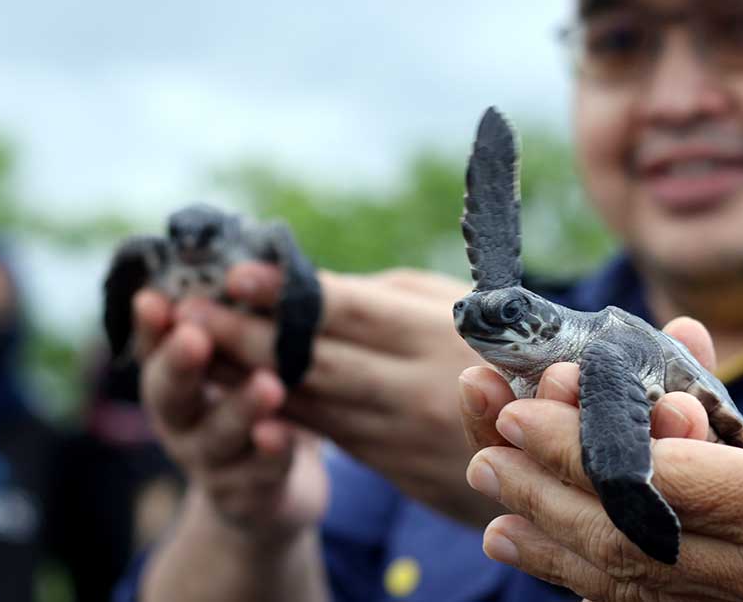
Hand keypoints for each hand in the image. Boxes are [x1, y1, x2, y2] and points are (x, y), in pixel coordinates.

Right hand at [135, 290, 326, 542]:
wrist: (266, 493)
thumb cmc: (257, 401)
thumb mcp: (246, 357)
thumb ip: (246, 318)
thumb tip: (264, 259)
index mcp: (177, 375)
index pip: (155, 344)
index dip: (151, 325)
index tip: (153, 298)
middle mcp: (180, 419)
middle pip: (168, 392)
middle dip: (180, 363)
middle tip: (195, 336)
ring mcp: (208, 462)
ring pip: (217, 436)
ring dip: (240, 408)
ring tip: (268, 386)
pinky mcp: (244, 496)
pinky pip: (257, 476)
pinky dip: (271, 455)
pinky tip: (283, 435)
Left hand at [178, 263, 501, 525]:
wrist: (554, 442)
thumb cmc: (510, 351)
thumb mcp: (468, 309)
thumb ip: (394, 297)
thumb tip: (320, 288)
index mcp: (435, 333)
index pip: (346, 309)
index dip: (286, 293)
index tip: (234, 275)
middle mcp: (414, 384)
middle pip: (315, 357)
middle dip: (246, 334)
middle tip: (188, 311)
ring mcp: (402, 430)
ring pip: (311, 399)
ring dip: (247, 375)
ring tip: (194, 347)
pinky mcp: (394, 466)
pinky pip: (328, 432)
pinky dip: (280, 410)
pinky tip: (241, 391)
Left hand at [463, 288, 742, 600]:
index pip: (658, 477)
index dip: (580, 445)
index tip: (519, 407)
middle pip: (623, 533)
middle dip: (543, 489)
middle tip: (480, 449)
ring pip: (633, 587)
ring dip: (557, 549)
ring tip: (494, 518)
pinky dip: (604, 595)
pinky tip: (571, 578)